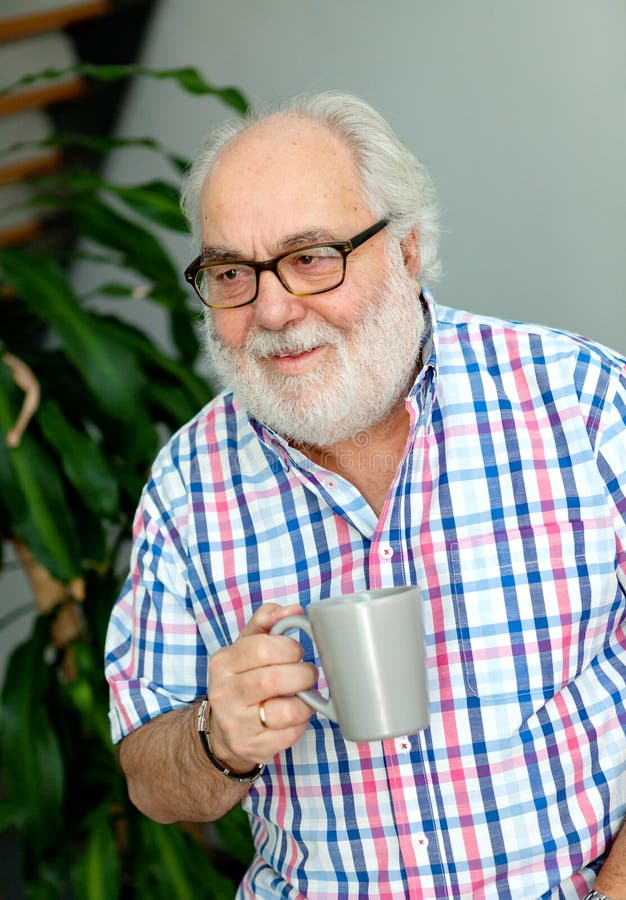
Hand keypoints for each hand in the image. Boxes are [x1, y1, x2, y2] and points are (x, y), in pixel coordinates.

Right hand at [207, 603, 317, 771]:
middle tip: (308, 673)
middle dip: (302, 674)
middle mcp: (224, 694)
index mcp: (222, 663)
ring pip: (286, 711)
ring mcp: (236, 724)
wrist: (224, 728)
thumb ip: (267, 621)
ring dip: (306, 701)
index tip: (297, 651)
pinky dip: (302, 723)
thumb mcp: (246, 646)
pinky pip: (290, 735)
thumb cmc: (243, 678)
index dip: (289, 648)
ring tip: (305, 695)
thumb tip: (294, 610)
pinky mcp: (251, 747)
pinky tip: (296, 715)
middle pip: (274, 679)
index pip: (262, 648)